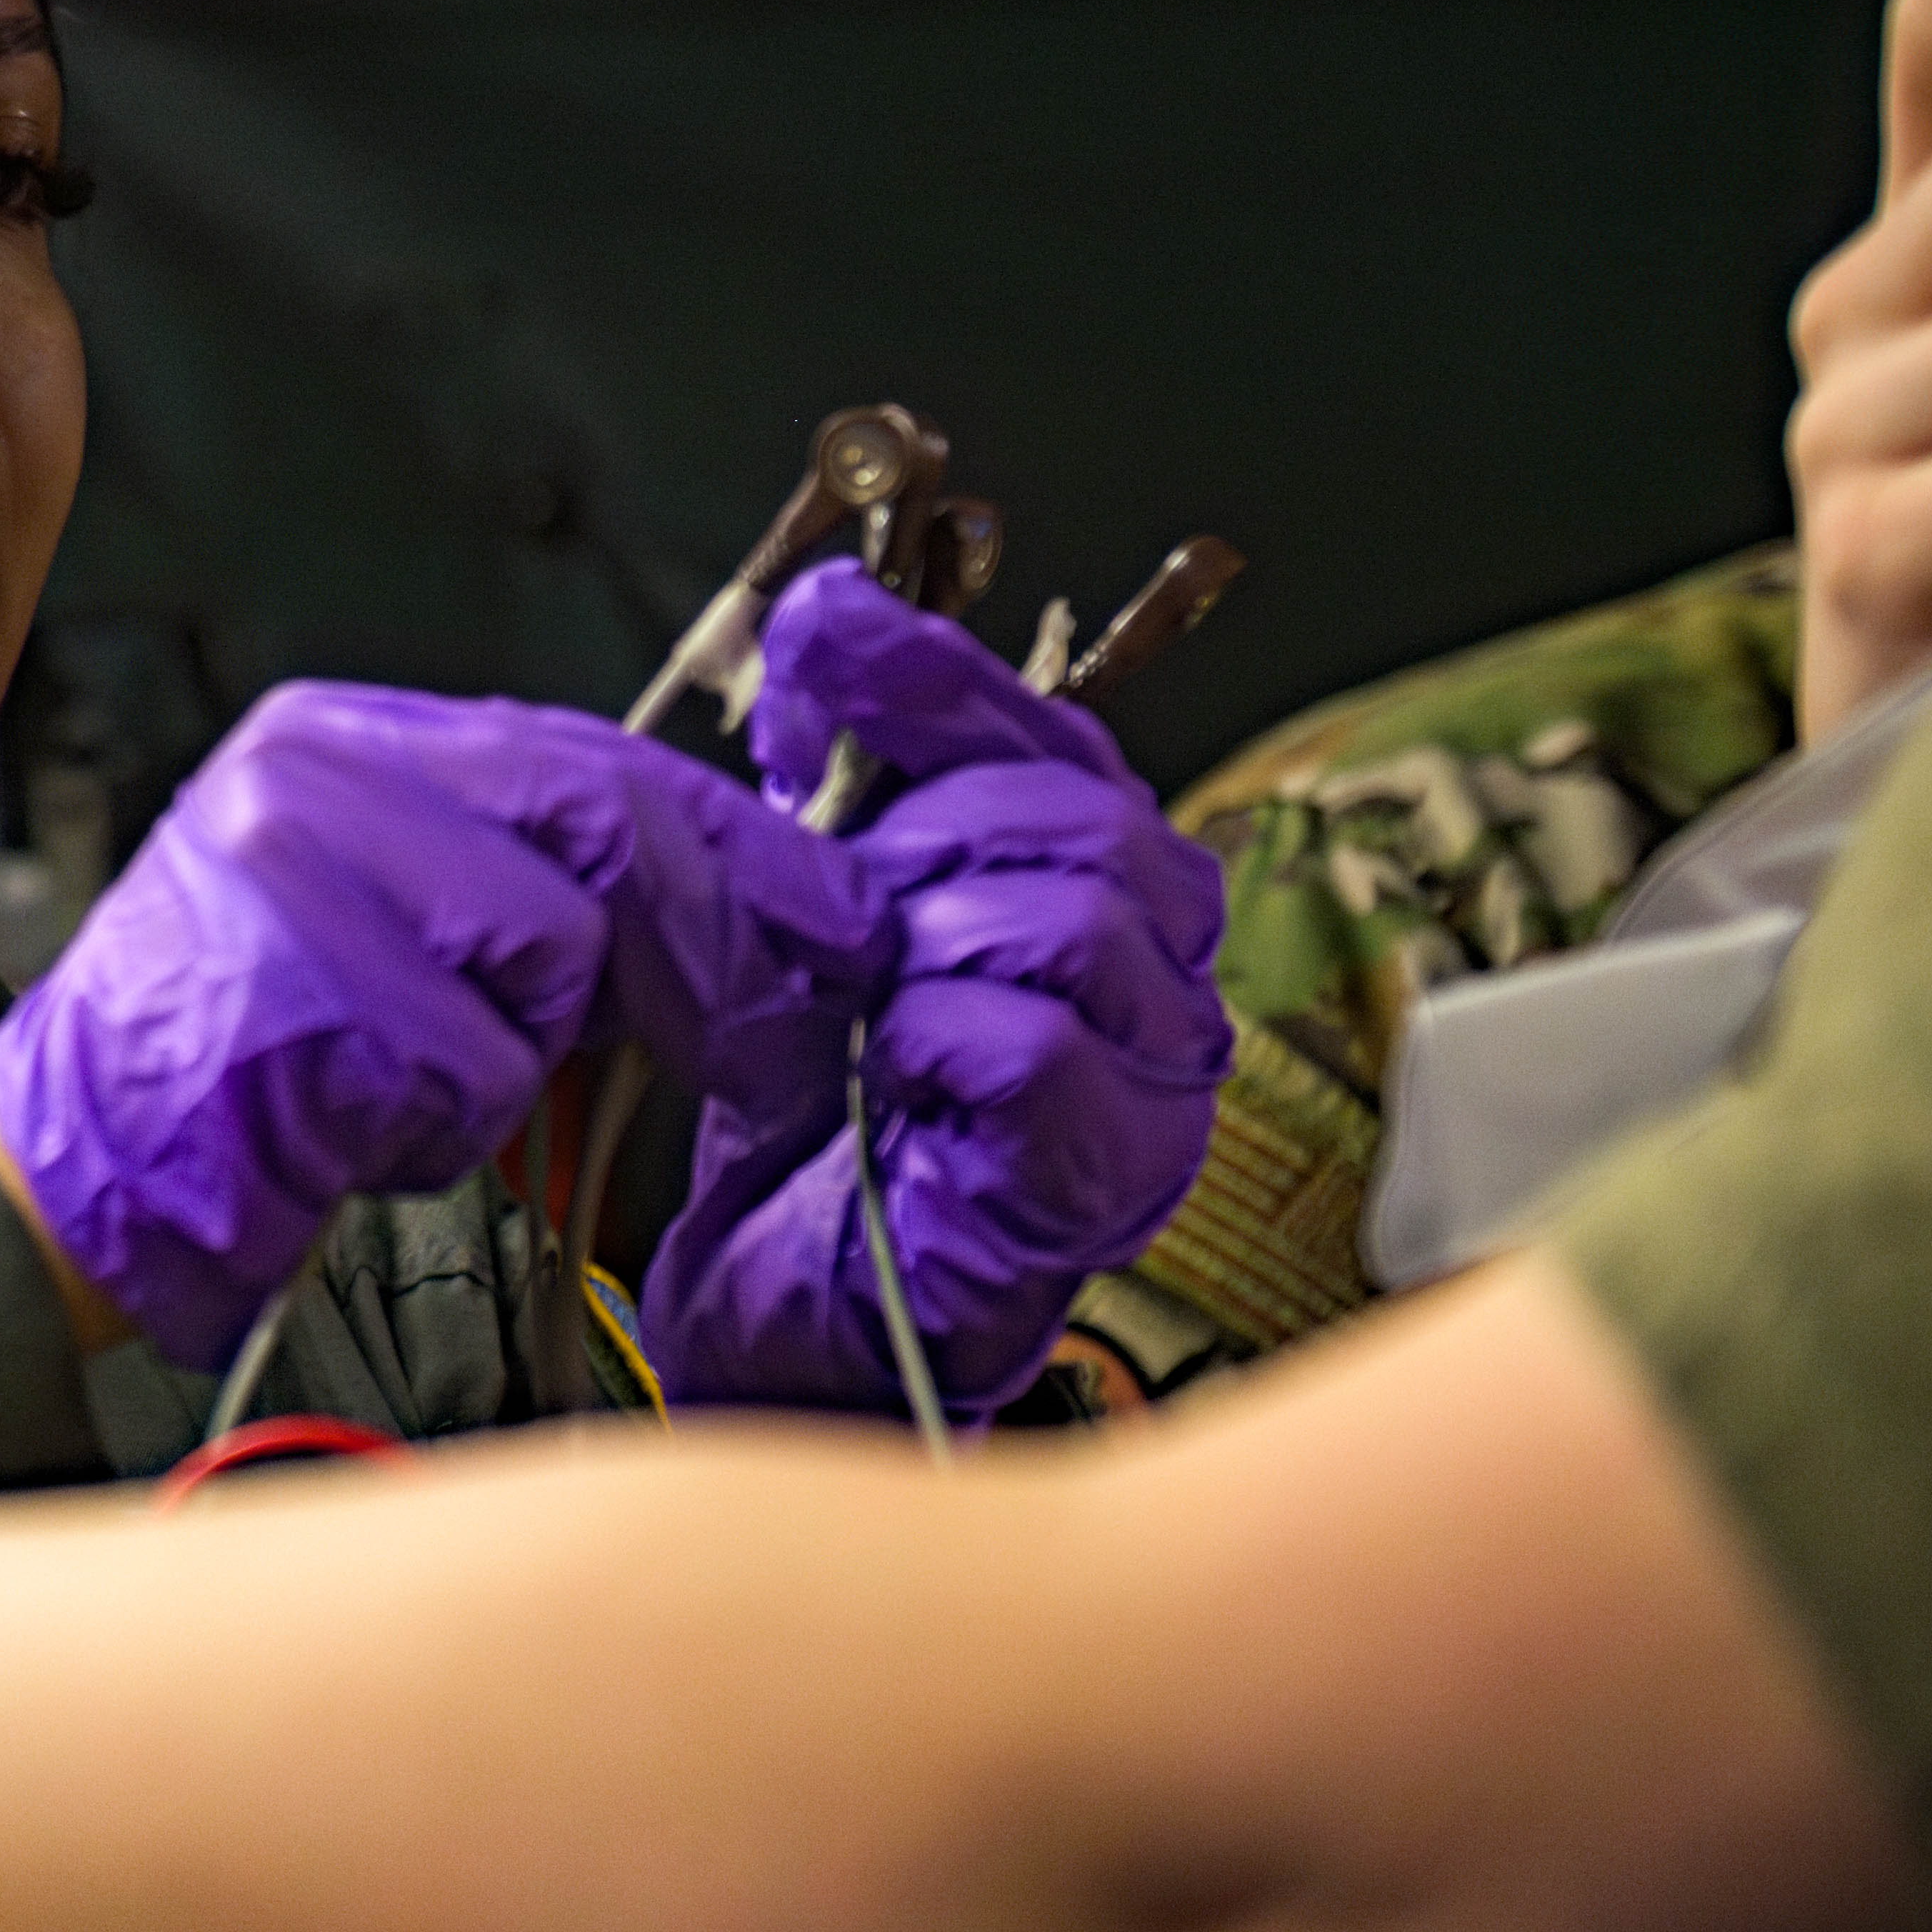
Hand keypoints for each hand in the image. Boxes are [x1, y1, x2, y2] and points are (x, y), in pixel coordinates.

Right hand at [0, 681, 904, 1365]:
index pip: (587, 758)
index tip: (824, 918)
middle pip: (595, 827)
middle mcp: (306, 780)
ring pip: (543, 954)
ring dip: (515, 1058)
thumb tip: (733, 903)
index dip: (728, 848)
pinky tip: (354, 1127)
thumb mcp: (381, 924)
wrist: (68, 1175)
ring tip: (401, 1083)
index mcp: (335, 741)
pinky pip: (466, 1066)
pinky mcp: (287, 994)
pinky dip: (440, 1125)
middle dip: (706, 943)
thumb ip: (523, 881)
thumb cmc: (239, 1070)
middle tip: (770, 1031)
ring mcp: (290, 876)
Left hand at [641, 563, 1230, 1417]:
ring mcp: (1149, 1082)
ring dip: (928, 942)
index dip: (941, 676)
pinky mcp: (1103, 1179)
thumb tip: (823, 622)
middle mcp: (1151, 975)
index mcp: (1089, 890)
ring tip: (857, 1003)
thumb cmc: (812, 1121)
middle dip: (928, 834)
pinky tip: (884, 1072)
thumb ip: (838, 781)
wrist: (780, 1309)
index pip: (1054, 734)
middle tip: (839, 903)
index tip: (824, 638)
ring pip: (1074, 918)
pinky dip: (936, 1040)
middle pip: (1082, 816)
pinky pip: (1037, 1047)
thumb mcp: (813, 914)